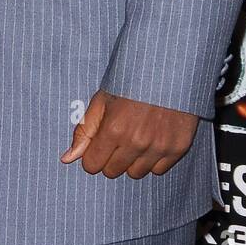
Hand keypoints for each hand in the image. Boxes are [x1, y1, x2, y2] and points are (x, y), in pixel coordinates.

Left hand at [60, 90, 199, 177]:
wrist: (169, 70)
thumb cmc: (130, 83)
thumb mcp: (102, 100)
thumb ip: (85, 131)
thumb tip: (67, 159)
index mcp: (114, 129)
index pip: (92, 165)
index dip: (93, 154)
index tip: (99, 143)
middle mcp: (137, 142)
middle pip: (113, 172)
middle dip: (111, 158)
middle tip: (119, 137)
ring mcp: (159, 147)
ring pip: (136, 174)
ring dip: (132, 160)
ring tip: (137, 137)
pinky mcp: (178, 148)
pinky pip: (159, 170)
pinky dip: (153, 160)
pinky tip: (153, 140)